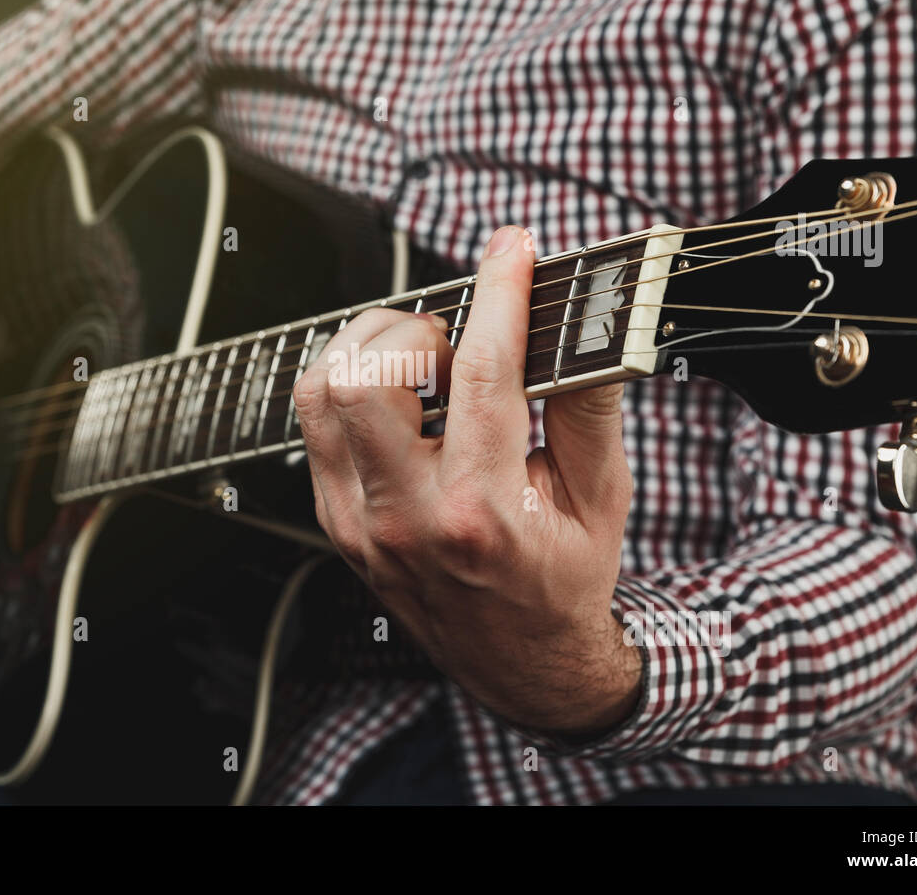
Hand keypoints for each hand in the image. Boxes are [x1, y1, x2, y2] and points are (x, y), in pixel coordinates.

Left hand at [293, 226, 640, 733]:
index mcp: (483, 513)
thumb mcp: (601, 496)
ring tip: (421, 361)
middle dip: (410, 327)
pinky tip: (399, 396)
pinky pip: (314, 426)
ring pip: (319, 392)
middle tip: (454, 341)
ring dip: (368, 349)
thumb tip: (592, 320)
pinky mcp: (337, 521)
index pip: (478, 374)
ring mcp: (359, 523)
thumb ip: (591, 404)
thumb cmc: (563, 580)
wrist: (522, 667)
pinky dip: (351, 387)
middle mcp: (407, 518)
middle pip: (362, 376)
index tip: (513, 250)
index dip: (499, 295)